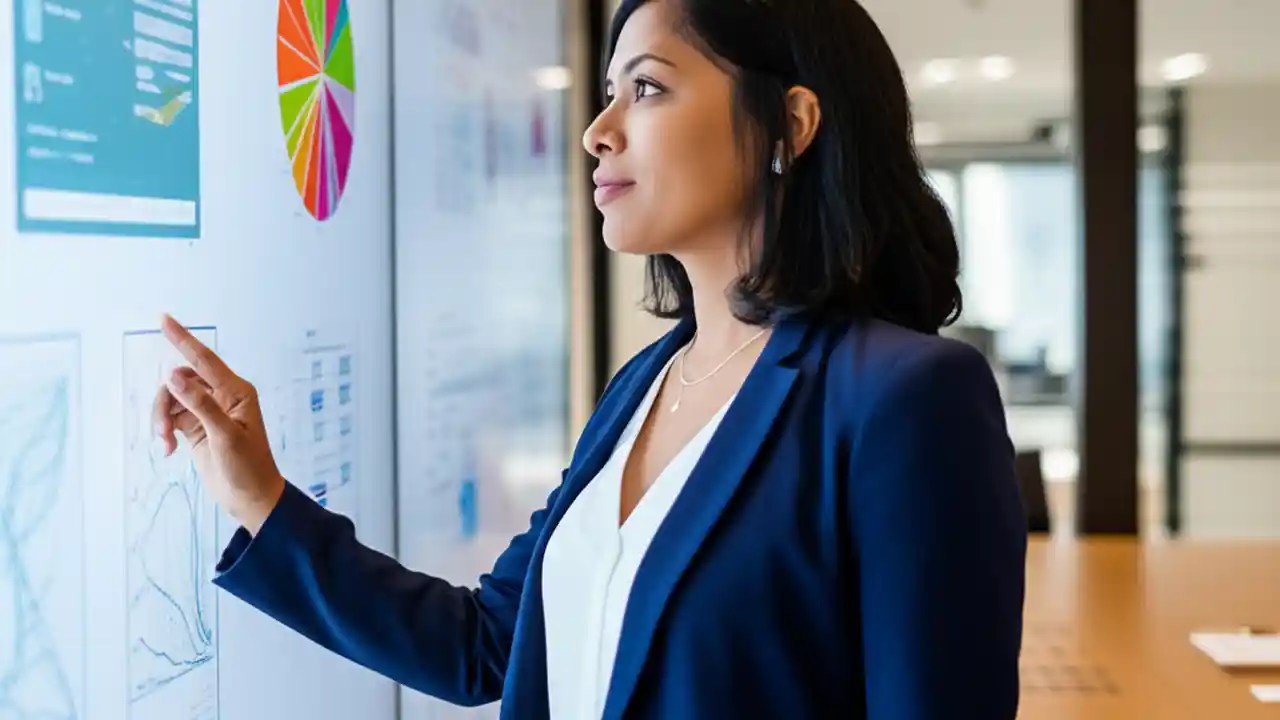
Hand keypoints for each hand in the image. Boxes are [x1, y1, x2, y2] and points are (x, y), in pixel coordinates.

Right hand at [152, 314, 285, 534]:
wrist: (251, 498)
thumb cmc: (248, 468)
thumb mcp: (225, 437)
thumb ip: (199, 405)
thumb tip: (174, 376)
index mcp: (237, 392)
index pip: (205, 360)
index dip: (183, 339)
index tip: (164, 320)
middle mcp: (223, 396)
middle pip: (180, 381)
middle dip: (165, 400)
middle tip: (163, 429)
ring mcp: (208, 411)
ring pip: (172, 399)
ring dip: (161, 418)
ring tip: (164, 443)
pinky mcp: (197, 427)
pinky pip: (171, 416)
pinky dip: (164, 429)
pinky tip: (166, 449)